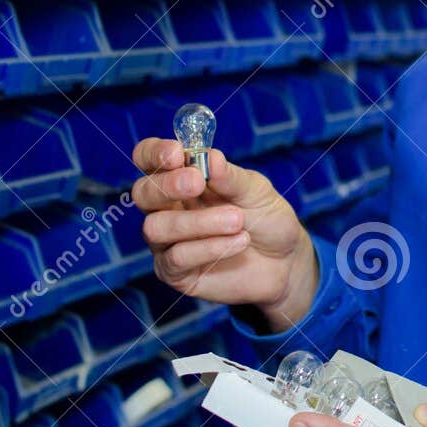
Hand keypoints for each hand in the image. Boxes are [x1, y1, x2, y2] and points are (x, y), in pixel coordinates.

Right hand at [130, 137, 318, 326]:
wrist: (284, 260)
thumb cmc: (264, 218)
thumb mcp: (255, 190)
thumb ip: (230, 177)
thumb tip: (211, 157)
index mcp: (180, 178)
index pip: (147, 159)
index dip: (154, 153)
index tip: (177, 153)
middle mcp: (165, 208)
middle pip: (142, 192)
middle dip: (168, 185)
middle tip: (198, 183)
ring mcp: (166, 242)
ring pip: (156, 227)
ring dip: (197, 222)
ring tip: (237, 220)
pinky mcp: (175, 273)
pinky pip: (176, 258)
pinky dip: (209, 247)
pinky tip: (239, 242)